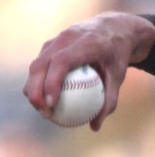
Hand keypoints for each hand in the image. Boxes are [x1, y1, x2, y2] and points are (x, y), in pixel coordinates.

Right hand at [24, 12, 154, 130]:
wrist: (115, 28)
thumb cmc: (117, 56)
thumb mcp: (118, 76)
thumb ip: (109, 100)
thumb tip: (95, 127)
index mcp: (86, 42)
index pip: (62, 61)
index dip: (52, 82)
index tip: (52, 104)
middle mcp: (67, 38)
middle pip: (42, 64)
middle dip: (36, 90)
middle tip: (44, 112)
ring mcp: (57, 39)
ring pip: (37, 64)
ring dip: (33, 87)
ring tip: (42, 109)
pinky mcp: (51, 44)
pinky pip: (40, 64)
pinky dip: (38, 81)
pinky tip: (44, 100)